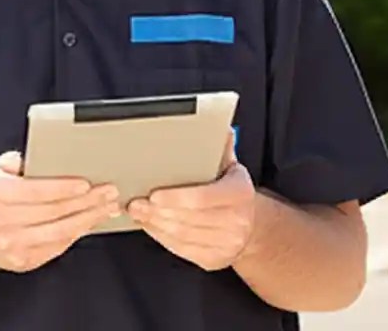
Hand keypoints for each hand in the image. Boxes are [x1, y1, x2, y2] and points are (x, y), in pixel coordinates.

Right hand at [0, 151, 119, 272]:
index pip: (37, 191)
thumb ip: (22, 161)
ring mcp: (11, 245)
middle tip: (110, 191)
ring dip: (88, 220)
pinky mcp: (21, 262)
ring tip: (108, 207)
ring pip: (59, 232)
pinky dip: (76, 234)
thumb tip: (57, 155)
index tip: (87, 182)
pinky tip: (90, 222)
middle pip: (54, 212)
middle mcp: (1, 221)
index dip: (64, 188)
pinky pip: (55, 247)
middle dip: (87, 201)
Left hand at [127, 130, 255, 270]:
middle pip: (188, 219)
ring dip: (155, 224)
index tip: (153, 194)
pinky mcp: (214, 259)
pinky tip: (149, 225)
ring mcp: (227, 244)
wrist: (252, 227)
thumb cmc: (233, 192)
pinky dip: (160, 237)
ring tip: (138, 212)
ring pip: (181, 235)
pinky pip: (181, 249)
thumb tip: (220, 127)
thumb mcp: (231, 167)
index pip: (203, 198)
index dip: (176, 198)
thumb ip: (221, 148)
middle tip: (135, 202)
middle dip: (156, 211)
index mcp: (240, 193)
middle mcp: (237, 221)